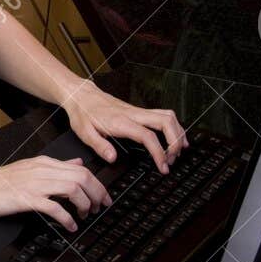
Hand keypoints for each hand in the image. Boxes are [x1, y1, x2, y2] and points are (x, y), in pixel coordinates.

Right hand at [0, 156, 112, 229]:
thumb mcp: (30, 169)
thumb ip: (56, 166)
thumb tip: (77, 164)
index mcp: (44, 163)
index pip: (81, 169)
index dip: (98, 185)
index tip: (104, 198)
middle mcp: (42, 170)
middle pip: (82, 177)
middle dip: (97, 194)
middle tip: (100, 209)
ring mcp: (34, 183)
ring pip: (72, 188)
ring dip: (84, 204)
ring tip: (85, 216)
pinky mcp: (25, 198)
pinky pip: (54, 207)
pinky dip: (67, 218)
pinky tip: (69, 226)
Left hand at [61, 79, 187, 174]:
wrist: (81, 95)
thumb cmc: (83, 113)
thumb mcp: (84, 132)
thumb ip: (99, 145)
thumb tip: (112, 158)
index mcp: (121, 121)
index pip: (147, 136)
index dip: (159, 152)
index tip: (162, 166)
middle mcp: (133, 114)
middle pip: (165, 121)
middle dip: (175, 141)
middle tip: (173, 159)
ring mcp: (138, 111)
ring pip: (167, 116)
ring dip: (178, 132)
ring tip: (179, 151)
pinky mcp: (139, 111)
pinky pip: (162, 115)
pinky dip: (173, 126)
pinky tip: (174, 137)